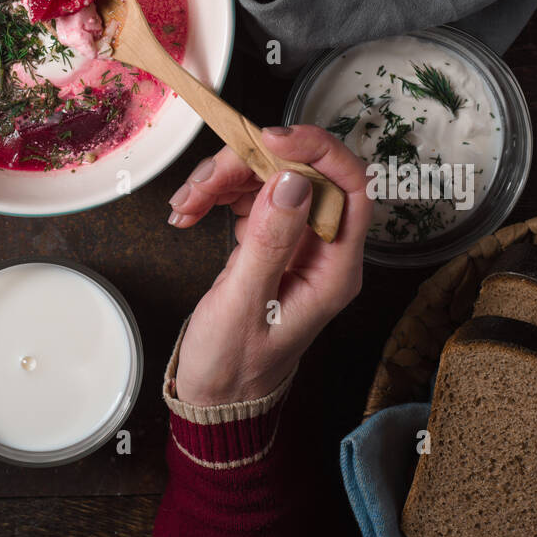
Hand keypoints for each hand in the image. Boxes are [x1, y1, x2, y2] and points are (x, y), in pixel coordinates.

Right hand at [168, 125, 370, 406]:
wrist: (213, 397)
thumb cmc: (232, 366)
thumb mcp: (243, 305)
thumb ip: (268, 242)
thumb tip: (291, 181)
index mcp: (335, 268)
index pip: (350, 186)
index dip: (317, 151)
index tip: (269, 139)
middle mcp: (323, 248)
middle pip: (300, 173)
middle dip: (249, 165)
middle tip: (203, 184)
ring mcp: (296, 240)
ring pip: (269, 177)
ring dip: (222, 178)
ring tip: (186, 204)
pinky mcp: (269, 237)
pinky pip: (247, 193)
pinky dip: (214, 193)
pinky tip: (189, 211)